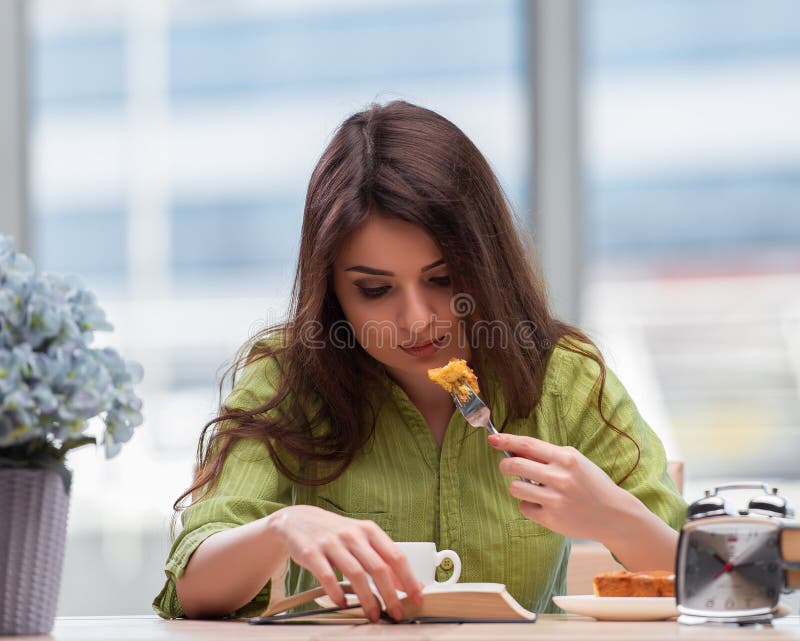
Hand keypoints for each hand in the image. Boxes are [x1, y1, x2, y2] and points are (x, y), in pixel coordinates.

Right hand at [267, 505, 423, 621]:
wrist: (298, 520)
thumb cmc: (336, 534)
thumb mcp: (362, 540)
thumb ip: (383, 559)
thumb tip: (407, 584)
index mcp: (369, 531)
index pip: (396, 556)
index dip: (409, 579)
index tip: (417, 598)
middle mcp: (352, 534)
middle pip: (378, 567)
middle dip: (390, 595)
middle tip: (397, 614)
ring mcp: (331, 542)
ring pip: (356, 574)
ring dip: (367, 599)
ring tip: (374, 615)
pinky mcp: (312, 552)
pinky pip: (327, 576)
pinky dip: (337, 593)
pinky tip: (343, 604)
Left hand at [488, 433, 632, 542]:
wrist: (614, 514)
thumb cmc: (591, 484)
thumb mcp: (575, 462)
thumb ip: (548, 456)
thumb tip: (514, 451)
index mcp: (566, 458)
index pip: (528, 445)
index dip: (506, 441)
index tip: (492, 439)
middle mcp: (559, 477)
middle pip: (514, 466)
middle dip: (505, 465)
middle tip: (507, 467)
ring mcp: (555, 499)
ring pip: (515, 488)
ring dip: (519, 487)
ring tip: (534, 489)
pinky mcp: (551, 519)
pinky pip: (524, 508)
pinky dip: (530, 506)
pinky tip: (545, 505)